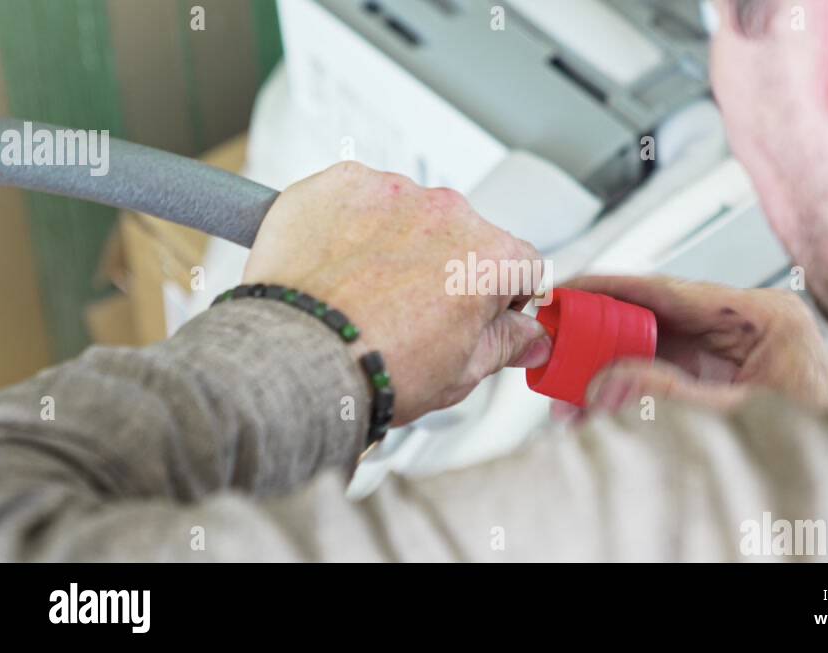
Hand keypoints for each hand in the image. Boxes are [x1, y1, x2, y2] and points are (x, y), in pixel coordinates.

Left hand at [244, 162, 550, 423]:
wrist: (297, 361)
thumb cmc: (375, 369)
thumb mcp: (461, 373)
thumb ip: (505, 344)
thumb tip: (531, 339)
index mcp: (488, 257)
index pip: (522, 264)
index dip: (506, 294)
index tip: (483, 311)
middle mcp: (448, 212)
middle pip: (463, 234)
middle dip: (447, 266)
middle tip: (411, 310)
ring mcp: (392, 192)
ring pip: (409, 213)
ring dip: (398, 241)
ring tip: (364, 289)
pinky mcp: (341, 183)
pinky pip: (358, 198)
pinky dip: (352, 223)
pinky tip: (337, 264)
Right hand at [553, 276, 827, 418]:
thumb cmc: (826, 442)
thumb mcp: (741, 416)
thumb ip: (673, 397)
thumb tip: (611, 380)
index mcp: (762, 316)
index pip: (669, 288)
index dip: (611, 287)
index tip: (568, 289)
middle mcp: (742, 328)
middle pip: (652, 318)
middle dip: (600, 339)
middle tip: (558, 351)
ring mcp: (729, 355)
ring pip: (650, 349)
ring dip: (608, 371)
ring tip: (570, 398)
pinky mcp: (718, 382)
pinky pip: (659, 377)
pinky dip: (627, 393)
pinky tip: (600, 408)